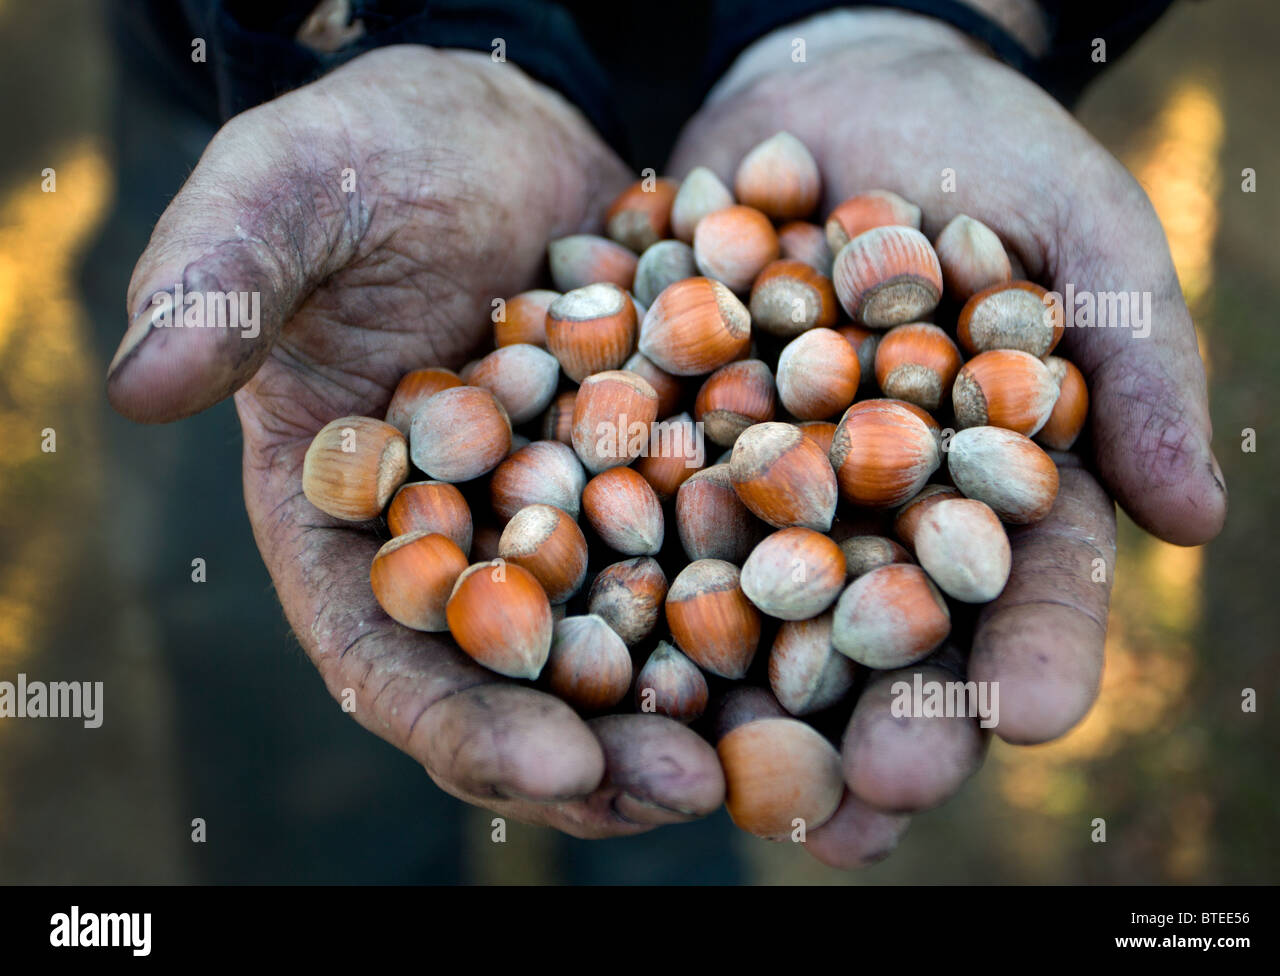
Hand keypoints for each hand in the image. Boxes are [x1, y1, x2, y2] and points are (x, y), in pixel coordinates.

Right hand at [107, 46, 725, 838]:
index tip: (552, 765)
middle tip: (692, 785)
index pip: (388, 655)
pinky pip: (706, 563)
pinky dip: (763, 609)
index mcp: (346, 522)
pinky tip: (832, 637)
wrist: (505, 121)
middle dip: (601, 748)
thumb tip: (138, 384)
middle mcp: (456, 549)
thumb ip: (224, 276)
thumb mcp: (291, 190)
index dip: (462, 722)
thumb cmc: (377, 150)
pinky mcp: (648, 483)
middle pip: (520, 685)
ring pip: (624, 648)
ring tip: (780, 754)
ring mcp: (559, 525)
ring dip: (699, 708)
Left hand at [668, 9, 1225, 866]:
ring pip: (762, 620)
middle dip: (885, 720)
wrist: (828, 89)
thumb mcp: (1079, 225)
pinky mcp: (671, 455)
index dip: (1032, 656)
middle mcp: (879, 518)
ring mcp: (769, 497)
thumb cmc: (981, 154)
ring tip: (735, 790)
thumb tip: (1198, 519)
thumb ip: (1133, 360)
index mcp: (993, 488)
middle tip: (868, 805)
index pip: (1028, 589)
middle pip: (889, 640)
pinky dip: (628, 585)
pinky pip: (646, 527)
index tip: (1032, 721)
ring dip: (746, 707)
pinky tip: (606, 658)